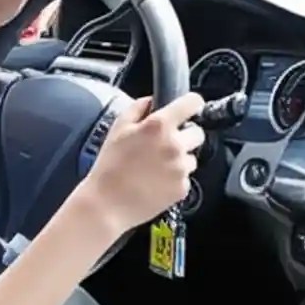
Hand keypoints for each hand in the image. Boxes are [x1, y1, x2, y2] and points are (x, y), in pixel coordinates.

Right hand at [77, 93, 204, 233]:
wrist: (107, 204)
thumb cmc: (109, 167)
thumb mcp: (118, 127)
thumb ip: (139, 107)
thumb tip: (154, 100)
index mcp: (159, 126)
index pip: (193, 103)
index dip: (191, 103)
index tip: (190, 107)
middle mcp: (174, 145)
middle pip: (197, 133)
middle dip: (184, 136)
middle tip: (164, 144)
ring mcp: (180, 168)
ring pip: (191, 157)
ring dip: (179, 159)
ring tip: (155, 166)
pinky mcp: (182, 188)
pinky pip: (185, 177)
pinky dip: (174, 178)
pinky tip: (155, 181)